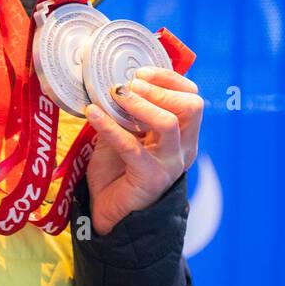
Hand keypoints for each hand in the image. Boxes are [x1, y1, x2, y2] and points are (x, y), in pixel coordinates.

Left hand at [82, 66, 203, 235]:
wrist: (108, 213)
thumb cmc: (118, 172)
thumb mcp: (126, 134)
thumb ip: (127, 113)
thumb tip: (114, 83)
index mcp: (182, 135)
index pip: (192, 97)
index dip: (169, 79)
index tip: (140, 72)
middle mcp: (183, 148)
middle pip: (192, 106)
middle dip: (160, 89)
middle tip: (130, 85)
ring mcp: (169, 164)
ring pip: (169, 122)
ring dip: (140, 104)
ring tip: (116, 95)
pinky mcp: (150, 178)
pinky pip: (131, 146)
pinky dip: (110, 126)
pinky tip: (92, 113)